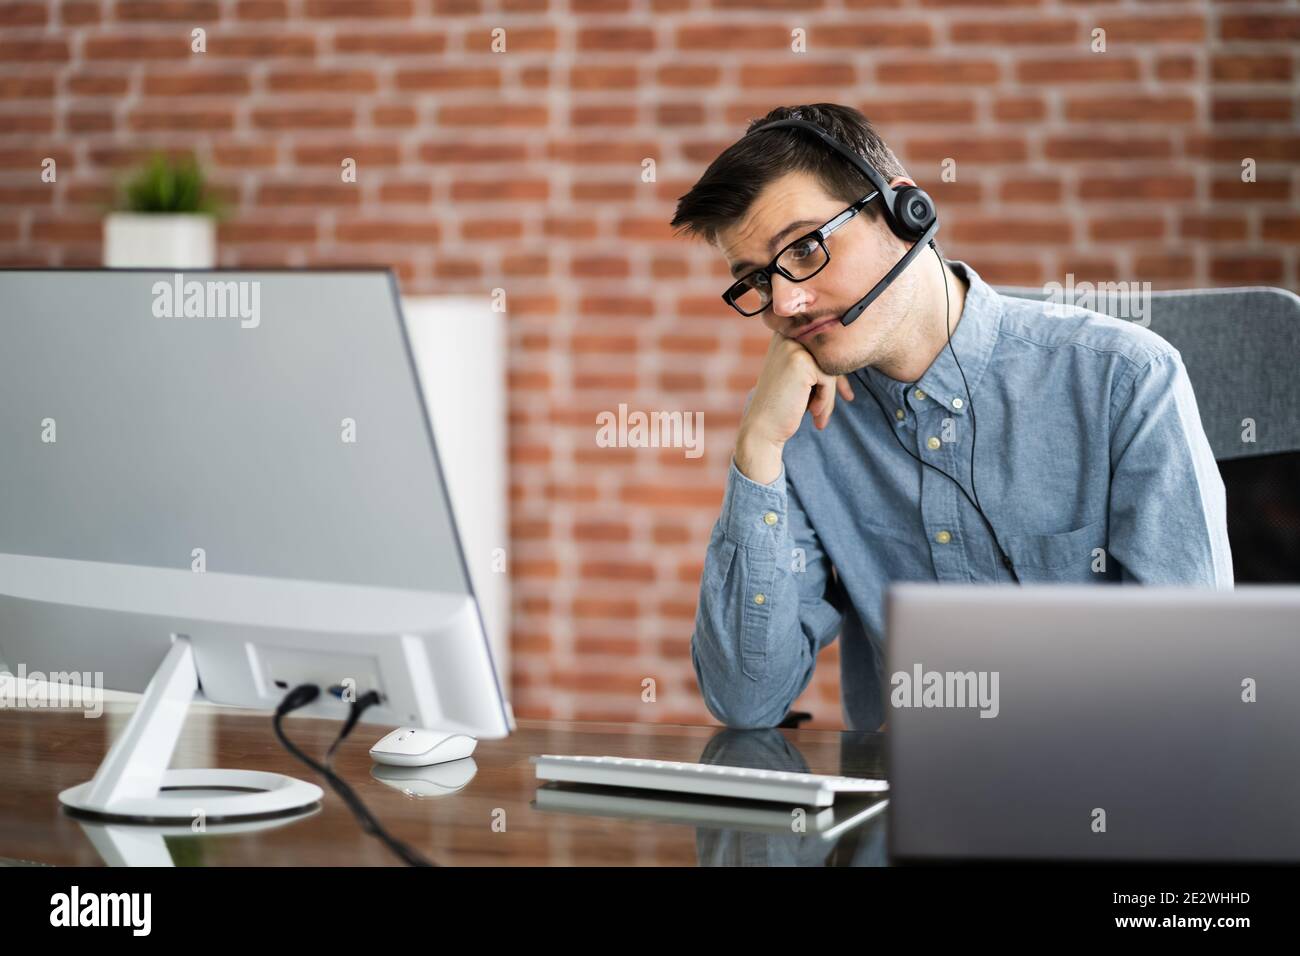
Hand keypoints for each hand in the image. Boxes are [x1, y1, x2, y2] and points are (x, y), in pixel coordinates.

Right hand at [735, 331, 853, 483]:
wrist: (762, 428)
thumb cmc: (782, 405)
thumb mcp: (799, 377)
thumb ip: (818, 361)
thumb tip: (851, 353)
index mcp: (785, 335)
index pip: (824, 346)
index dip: (837, 369)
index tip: (847, 392)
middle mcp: (786, 336)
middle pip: (830, 354)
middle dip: (840, 380)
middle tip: (848, 398)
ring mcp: (792, 347)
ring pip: (831, 367)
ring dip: (830, 394)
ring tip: (820, 415)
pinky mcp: (800, 362)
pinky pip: (829, 379)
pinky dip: (826, 399)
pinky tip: (814, 413)